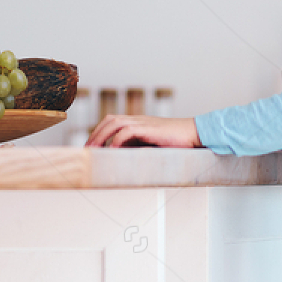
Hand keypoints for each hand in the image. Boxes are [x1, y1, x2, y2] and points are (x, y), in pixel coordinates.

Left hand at [86, 115, 200, 148]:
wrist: (196, 134)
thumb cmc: (178, 144)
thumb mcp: (154, 148)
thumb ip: (139, 150)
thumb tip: (123, 161)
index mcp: (138, 123)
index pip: (112, 123)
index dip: (99, 133)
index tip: (91, 148)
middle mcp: (138, 120)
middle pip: (109, 120)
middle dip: (95, 134)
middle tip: (86, 150)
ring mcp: (143, 122)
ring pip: (114, 123)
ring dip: (101, 136)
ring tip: (93, 150)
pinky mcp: (149, 128)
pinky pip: (127, 132)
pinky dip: (116, 140)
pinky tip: (111, 151)